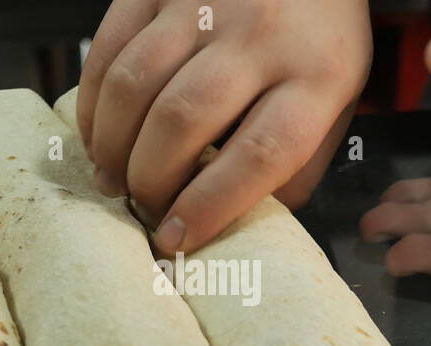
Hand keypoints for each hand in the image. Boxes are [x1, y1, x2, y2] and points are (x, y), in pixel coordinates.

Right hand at [77, 0, 372, 254]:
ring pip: (136, 85)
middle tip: (143, 209)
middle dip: (150, 181)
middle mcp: (260, 37)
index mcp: (316, 76)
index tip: (177, 238)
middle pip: (183, 120)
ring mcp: (204, 5)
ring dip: (113, 146)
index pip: (259, 155)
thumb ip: (299, 164)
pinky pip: (109, 49)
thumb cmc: (319, 37)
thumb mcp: (337, 101)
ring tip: (112, 180)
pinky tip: (98, 135)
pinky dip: (92, 103)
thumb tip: (244, 225)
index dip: (209, 206)